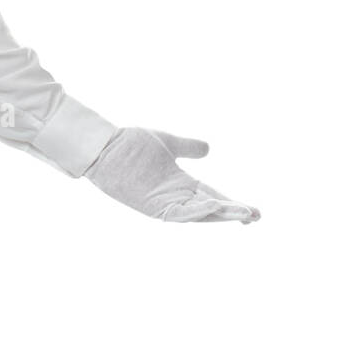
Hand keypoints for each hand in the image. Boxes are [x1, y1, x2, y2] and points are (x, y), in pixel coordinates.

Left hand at [82, 126, 260, 223]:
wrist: (104, 146)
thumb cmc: (130, 144)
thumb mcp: (167, 142)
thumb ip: (188, 147)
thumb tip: (209, 148)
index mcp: (181, 183)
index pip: (214, 196)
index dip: (233, 204)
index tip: (254, 211)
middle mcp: (176, 196)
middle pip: (211, 210)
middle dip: (233, 214)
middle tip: (256, 217)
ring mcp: (164, 203)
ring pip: (198, 215)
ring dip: (220, 214)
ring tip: (242, 213)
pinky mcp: (152, 206)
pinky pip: (178, 214)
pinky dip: (195, 212)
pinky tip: (212, 206)